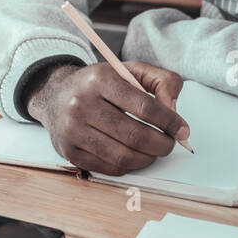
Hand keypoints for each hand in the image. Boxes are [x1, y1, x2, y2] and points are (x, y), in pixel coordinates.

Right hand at [26, 61, 188, 175]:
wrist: (55, 94)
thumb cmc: (100, 84)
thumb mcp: (130, 70)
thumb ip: (161, 81)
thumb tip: (174, 111)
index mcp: (100, 79)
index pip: (145, 107)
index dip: (170, 122)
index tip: (182, 129)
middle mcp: (82, 104)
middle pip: (135, 136)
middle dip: (162, 145)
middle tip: (170, 144)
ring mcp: (73, 130)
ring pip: (123, 156)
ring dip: (147, 159)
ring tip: (153, 151)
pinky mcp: (69, 151)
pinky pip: (109, 167)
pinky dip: (128, 166)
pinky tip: (132, 155)